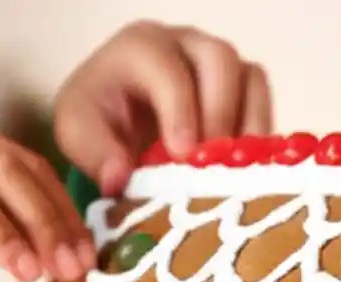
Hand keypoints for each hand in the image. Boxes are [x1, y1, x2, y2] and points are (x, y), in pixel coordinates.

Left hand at [55, 21, 272, 195]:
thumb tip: (119, 178)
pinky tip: (245, 171)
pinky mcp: (243, 88)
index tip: (182, 154)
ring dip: (248, 126)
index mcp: (141, 47)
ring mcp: (220, 64)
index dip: (180, 112)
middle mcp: (186, 45)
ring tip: (234, 171)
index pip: (168, 70)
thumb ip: (92, 152)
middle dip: (219, 113)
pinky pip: (264, 103)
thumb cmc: (98, 120)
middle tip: (211, 163)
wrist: (117, 119)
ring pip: (251, 78)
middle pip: (220, 59)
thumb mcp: (76, 133)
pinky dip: (260, 137)